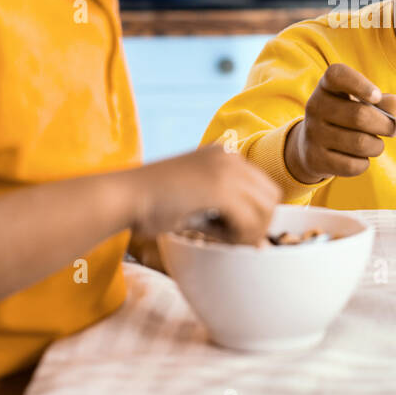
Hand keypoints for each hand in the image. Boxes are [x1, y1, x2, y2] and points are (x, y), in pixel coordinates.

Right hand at [127, 145, 279, 259]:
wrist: (123, 196)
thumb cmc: (151, 203)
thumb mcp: (195, 195)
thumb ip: (226, 208)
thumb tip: (259, 240)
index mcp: (225, 154)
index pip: (264, 187)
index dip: (255, 214)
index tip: (232, 229)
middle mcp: (230, 157)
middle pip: (272, 197)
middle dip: (258, 224)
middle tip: (231, 239)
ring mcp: (227, 170)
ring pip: (266, 210)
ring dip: (249, 232)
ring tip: (221, 238)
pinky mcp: (220, 189)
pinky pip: (250, 221)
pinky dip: (238, 237)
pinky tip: (214, 236)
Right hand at [286, 63, 395, 183]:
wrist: (310, 146)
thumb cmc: (344, 119)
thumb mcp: (360, 104)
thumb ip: (381, 102)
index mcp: (327, 86)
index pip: (337, 75)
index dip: (359, 84)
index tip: (377, 96)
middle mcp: (315, 106)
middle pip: (360, 115)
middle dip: (385, 125)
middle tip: (392, 129)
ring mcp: (312, 133)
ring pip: (360, 143)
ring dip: (377, 146)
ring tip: (375, 144)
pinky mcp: (314, 158)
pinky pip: (352, 165)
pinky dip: (364, 163)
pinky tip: (360, 158)